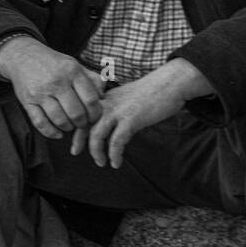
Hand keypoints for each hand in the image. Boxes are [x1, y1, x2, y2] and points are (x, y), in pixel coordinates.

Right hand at [0, 36, 103, 139]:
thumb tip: (103, 98)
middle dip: (83, 123)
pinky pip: (40, 123)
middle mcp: (56, 81)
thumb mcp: (75, 65)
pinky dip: (51, 132)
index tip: (94, 117)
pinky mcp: (27, 101)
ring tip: (70, 126)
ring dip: (68, 128)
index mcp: (72, 71)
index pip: (91, 99)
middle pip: (76, 113)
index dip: (96, 113)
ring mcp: (40, 92)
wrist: (23, 56)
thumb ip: (92, 80)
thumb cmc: (54, 64)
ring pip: (60, 120)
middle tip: (83, 123)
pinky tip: (58, 133)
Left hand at [74, 59, 208, 168]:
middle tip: (75, 152)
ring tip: (101, 163)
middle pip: (83, 125)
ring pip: (96, 136)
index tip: (75, 141)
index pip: (82, 114)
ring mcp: (117, 112)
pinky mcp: (130, 120)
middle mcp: (106, 104)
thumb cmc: (151, 92)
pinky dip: (114, 155)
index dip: (76, 129)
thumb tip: (109, 125)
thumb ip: (114, 108)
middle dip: (78, 141)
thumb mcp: (125, 98)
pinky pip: (116, 142)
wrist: (170, 84)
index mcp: (104, 98)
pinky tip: (116, 163)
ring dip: (96, 152)